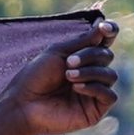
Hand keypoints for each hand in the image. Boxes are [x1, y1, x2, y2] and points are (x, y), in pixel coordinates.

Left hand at [0, 17, 119, 134]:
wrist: (23, 105)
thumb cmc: (35, 78)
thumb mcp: (58, 52)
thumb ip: (83, 40)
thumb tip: (104, 24)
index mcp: (83, 59)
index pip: (105, 42)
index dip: (110, 31)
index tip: (104, 28)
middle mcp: (91, 74)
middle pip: (107, 56)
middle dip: (90, 55)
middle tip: (68, 63)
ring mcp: (94, 92)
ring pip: (110, 75)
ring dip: (90, 72)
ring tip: (69, 76)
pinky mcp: (95, 110)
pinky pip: (110, 96)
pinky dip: (95, 88)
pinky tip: (77, 88)